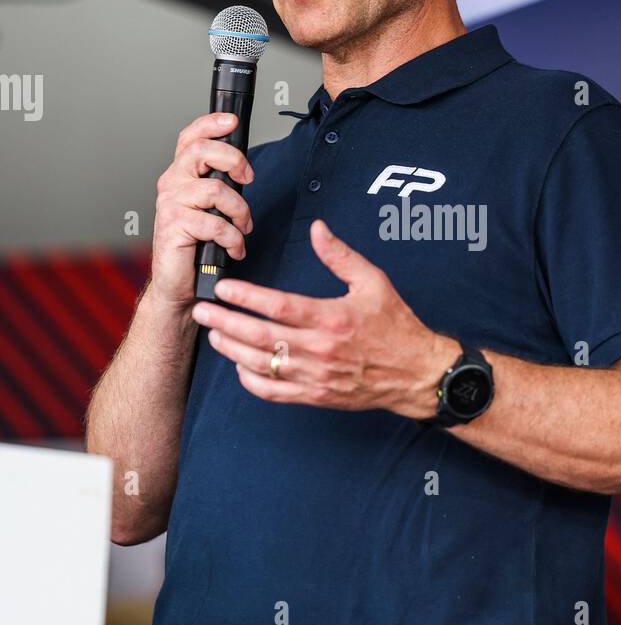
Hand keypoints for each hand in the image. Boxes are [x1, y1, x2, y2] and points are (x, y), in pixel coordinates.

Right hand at [151, 111, 254, 311]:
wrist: (177, 284)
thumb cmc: (196, 246)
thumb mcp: (208, 208)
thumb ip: (218, 184)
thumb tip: (243, 167)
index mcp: (180, 175)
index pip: (190, 137)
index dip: (211, 124)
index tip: (232, 122)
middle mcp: (171, 184)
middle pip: (203, 152)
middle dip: (235, 161)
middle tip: (247, 179)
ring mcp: (171, 205)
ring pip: (217, 190)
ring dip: (240, 212)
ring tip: (243, 229)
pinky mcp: (174, 227)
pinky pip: (216, 224)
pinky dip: (233, 239)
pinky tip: (235, 250)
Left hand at [190, 219, 457, 417]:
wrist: (415, 373)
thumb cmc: (396, 326)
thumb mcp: (374, 282)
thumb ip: (340, 256)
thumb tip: (318, 229)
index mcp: (332, 318)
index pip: (278, 307)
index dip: (245, 298)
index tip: (223, 289)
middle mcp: (320, 349)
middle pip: (259, 338)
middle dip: (224, 323)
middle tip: (201, 311)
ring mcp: (315, 376)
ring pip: (261, 366)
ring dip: (231, 350)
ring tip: (214, 334)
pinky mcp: (315, 395)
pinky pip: (274, 392)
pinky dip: (250, 380)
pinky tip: (239, 365)